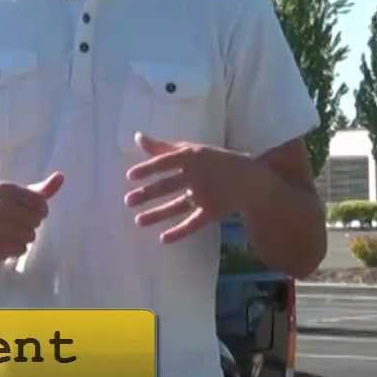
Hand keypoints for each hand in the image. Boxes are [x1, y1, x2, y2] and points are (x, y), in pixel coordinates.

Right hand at [0, 172, 63, 263]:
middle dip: (30, 224)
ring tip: (9, 233)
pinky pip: (20, 250)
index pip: (40, 202)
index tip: (31, 212)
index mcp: (3, 190)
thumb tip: (61, 177)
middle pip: (36, 221)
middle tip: (15, 224)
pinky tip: (4, 243)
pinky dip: (15, 249)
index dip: (40, 210)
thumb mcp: (16, 195)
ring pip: (30, 236)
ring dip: (23, 238)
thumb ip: (40, 189)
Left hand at [124, 132, 261, 243]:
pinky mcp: (211, 212)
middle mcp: (197, 176)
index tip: (130, 176)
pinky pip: (194, 223)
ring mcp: (205, 195)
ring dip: (157, 214)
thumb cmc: (214, 161)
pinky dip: (180, 231)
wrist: (249, 178)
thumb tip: (138, 138)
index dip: (148, 168)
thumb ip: (164, 147)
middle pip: (168, 185)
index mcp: (192, 157)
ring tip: (137, 221)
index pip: (166, 162)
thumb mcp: (191, 150)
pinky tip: (163, 238)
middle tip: (128, 201)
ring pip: (177, 206)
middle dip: (148, 193)